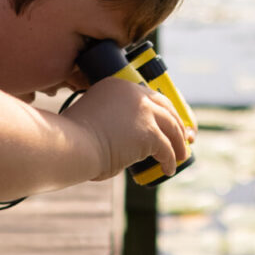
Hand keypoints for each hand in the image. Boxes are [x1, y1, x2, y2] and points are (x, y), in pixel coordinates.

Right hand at [60, 78, 189, 181]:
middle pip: (165, 107)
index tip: (167, 120)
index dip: (161, 109)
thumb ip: (112, 124)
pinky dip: (171, 160)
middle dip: (177, 123)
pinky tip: (169, 169)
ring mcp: (143, 112)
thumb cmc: (73, 139)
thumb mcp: (93, 121)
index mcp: (117, 85)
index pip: (147, 95)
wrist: (71, 145)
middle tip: (183, 137)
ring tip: (181, 155)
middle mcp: (133, 93)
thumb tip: (124, 143)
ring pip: (171, 127)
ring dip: (178, 144)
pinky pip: (167, 149)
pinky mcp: (149, 133)